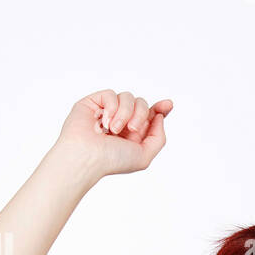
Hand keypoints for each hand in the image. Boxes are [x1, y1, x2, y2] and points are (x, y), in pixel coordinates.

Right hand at [55, 88, 173, 177]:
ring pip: (128, 97)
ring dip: (125, 113)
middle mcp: (121, 121)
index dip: (160, 108)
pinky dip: (111, 107)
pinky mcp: (93, 102)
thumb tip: (159, 116)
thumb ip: (158, 137)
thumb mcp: (144, 155)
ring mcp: (107, 111)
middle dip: (141, 114)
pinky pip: (111, 94)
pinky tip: (104, 122)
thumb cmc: (112, 160)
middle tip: (131, 129)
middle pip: (142, 104)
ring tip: (113, 130)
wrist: (87, 157)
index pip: (150, 115)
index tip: (168, 105)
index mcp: (133, 134)